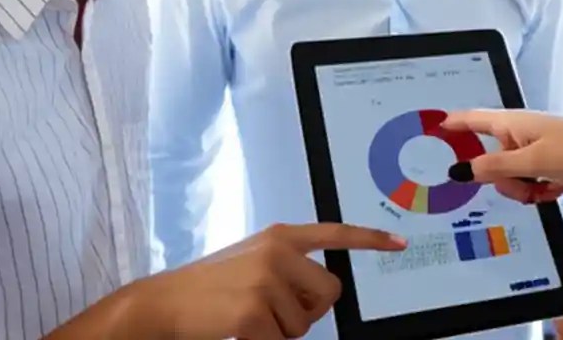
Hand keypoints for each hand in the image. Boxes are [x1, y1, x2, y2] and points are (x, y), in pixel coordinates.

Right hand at [124, 223, 404, 338]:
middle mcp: (278, 252)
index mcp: (280, 236)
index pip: (335, 233)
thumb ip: (287, 266)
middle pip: (329, 293)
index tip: (400, 243)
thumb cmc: (208, 287)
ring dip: (280, 330)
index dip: (371, 239)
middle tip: (271, 311)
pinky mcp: (254, 312)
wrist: (162, 303)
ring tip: (244, 316)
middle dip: (309, 311)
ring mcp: (266, 281)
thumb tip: (323, 295)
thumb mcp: (252, 261)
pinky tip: (237, 329)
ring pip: (304, 324)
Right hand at [442, 109, 562, 196]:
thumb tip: (457, 170)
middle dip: (505, 181)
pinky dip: (543, 189)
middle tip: (525, 188)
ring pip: (513, 177)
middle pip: (493, 160)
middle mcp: (522, 133)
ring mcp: (538, 148)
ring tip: (550, 189)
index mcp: (512, 123)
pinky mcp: (553, 163)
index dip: (452, 124)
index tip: (431, 128)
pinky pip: (533, 182)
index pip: (473, 119)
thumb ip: (493, 168)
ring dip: (527, 189)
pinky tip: (562, 189)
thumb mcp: (531, 163)